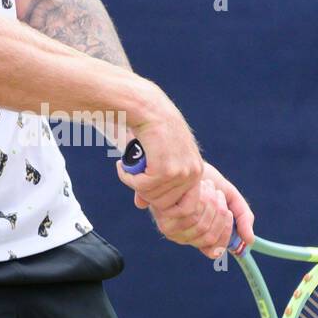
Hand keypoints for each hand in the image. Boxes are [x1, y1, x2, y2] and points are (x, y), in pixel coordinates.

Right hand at [114, 98, 204, 219]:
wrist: (148, 108)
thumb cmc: (153, 130)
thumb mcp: (159, 159)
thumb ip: (153, 184)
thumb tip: (141, 205)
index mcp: (196, 172)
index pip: (188, 208)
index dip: (167, 208)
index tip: (149, 198)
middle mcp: (193, 174)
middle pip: (164, 205)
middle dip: (145, 194)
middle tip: (133, 177)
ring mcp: (180, 173)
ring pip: (151, 196)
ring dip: (133, 183)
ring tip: (127, 167)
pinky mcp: (164, 170)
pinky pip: (141, 187)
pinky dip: (127, 178)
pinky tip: (122, 165)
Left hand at [133, 161, 254, 259]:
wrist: (185, 162)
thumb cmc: (208, 181)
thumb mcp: (230, 198)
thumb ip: (242, 217)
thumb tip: (250, 241)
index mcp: (199, 238)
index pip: (214, 251)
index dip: (225, 233)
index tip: (227, 211)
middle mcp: (185, 238)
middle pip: (210, 237)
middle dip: (219, 212)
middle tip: (217, 194)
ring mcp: (173, 231)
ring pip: (202, 227)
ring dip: (210, 203)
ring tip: (207, 187)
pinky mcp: (165, 218)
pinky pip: (191, 216)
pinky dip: (200, 199)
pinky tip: (198, 186)